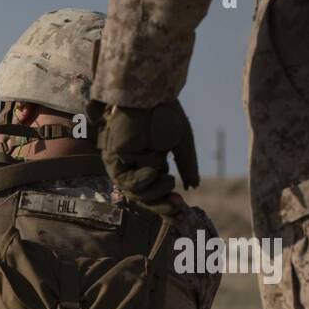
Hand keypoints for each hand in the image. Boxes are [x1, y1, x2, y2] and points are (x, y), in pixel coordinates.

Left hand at [93, 100, 200, 215]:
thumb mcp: (181, 144)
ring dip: (156, 190)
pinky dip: (143, 179)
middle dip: (160, 205)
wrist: (154, 98)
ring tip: (170, 179)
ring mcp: (124, 162)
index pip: (156, 189)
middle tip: (177, 208)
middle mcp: (135, 165)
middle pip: (144, 196)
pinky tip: (155, 170)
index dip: (166, 202)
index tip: (181, 210)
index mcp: (150, 162)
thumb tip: (193, 187)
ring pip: (136, 192)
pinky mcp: (115, 158)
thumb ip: (186, 165)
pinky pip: (127, 181)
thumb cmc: (166, 115)